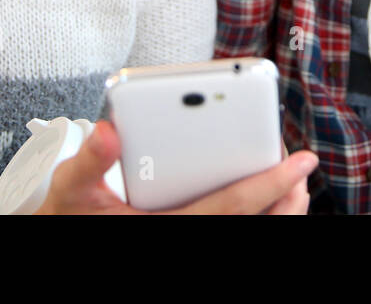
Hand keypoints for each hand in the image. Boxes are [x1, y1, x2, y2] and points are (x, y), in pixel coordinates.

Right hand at [32, 120, 316, 214]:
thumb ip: (90, 160)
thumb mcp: (72, 189)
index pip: (230, 206)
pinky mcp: (187, 235)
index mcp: (164, 227)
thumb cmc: (72, 213)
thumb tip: (109, 132)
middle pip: (253, 223)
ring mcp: (187, 238)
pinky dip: (259, 215)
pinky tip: (268, 198)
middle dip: (285, 197)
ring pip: (250, 231)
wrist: (66, 230)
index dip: (269, 183)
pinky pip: (236, 229)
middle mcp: (183, 236)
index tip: (301, 162)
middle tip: (304, 168)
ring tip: (295, 183)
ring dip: (278, 209)